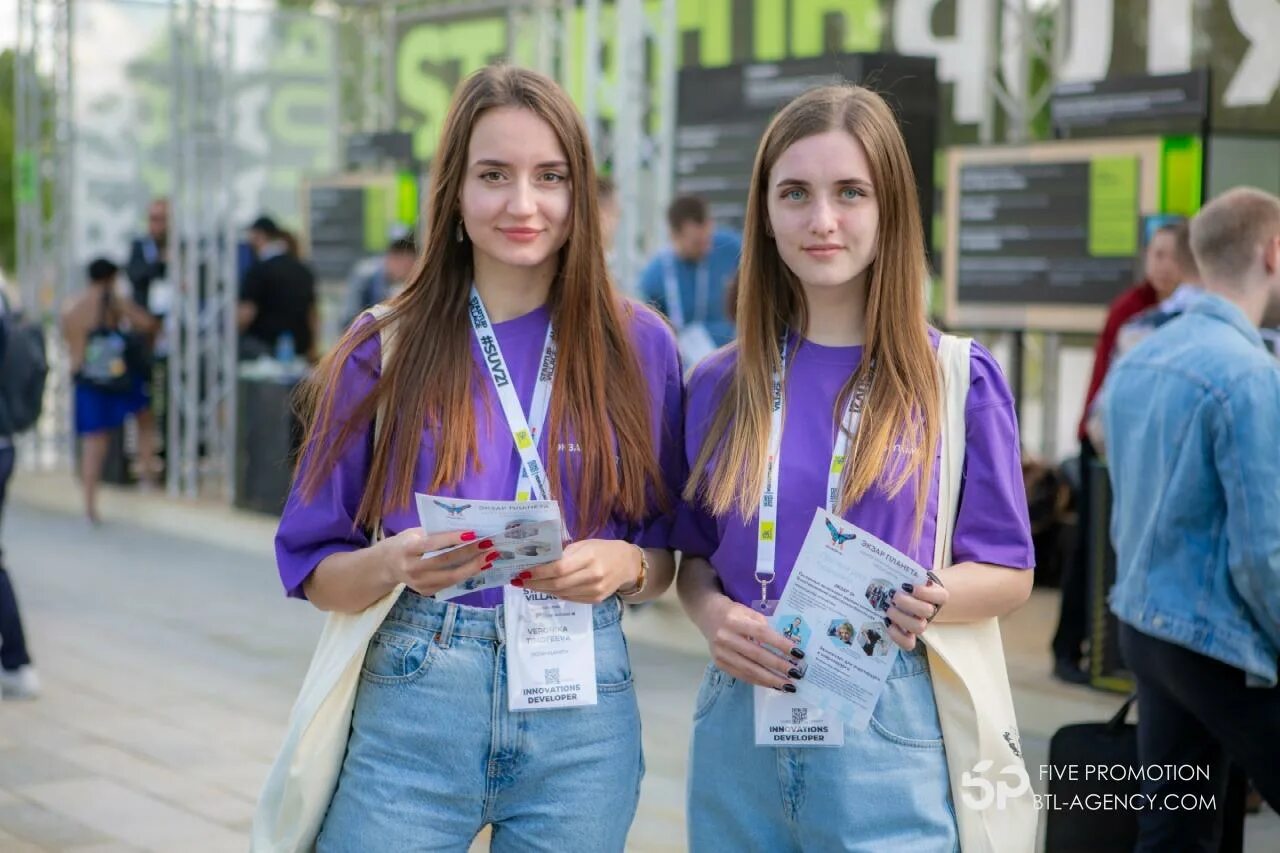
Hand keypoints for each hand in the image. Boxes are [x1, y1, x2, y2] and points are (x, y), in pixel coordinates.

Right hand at [377, 528, 497, 596]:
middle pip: (445, 562)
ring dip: (474, 567)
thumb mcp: (414, 533)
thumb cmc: (406, 543)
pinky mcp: (426, 592)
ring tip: (490, 557)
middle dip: (470, 553)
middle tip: (489, 544)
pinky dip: (467, 575)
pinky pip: (450, 583)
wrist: (387, 565)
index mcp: (407, 549)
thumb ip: (435, 532)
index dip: (452, 539)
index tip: (473, 533)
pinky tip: (480, 566)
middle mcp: (411, 568)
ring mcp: (418, 583)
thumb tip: (465, 529)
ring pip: (451, 576)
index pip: (432, 544)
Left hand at [520, 539, 639, 603]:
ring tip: (529, 584)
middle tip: (519, 581)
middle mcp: (593, 576)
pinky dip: (555, 593)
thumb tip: (538, 561)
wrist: (627, 564)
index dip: (539, 572)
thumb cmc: (602, 549)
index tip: (523, 572)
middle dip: (535, 584)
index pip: (559, 568)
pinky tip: (546, 588)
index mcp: (589, 557)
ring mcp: (595, 591)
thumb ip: (564, 553)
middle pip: (557, 584)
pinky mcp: (595, 600)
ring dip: (542, 590)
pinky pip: (569, 598)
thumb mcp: (584, 544)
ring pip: (561, 593)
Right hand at [695, 593, 801, 690]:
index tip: (798, 653)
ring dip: (771, 679)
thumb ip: (765, 627)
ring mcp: (721, 653)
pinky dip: (759, 681)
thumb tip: (786, 647)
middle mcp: (725, 637)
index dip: (780, 644)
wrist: (708, 615)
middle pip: (756, 655)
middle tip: (797, 674)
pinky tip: (772, 685)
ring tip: (788, 685)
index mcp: (735, 620)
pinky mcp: (719, 664)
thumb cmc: (734, 613)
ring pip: (749, 669)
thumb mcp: (749, 613)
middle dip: (779, 666)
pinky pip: (742, 676)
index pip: (762, 634)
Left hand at [884, 578, 949, 651]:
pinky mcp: (910, 635)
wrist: (908, 596)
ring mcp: (920, 624)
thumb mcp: (910, 575)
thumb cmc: (908, 583)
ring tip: (888, 608)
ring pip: (918, 627)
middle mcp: (931, 611)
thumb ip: (905, 572)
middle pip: (927, 611)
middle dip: (907, 603)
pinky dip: (897, 635)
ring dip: (900, 617)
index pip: (941, 596)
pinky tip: (887, 623)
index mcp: (937, 595)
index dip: (924, 592)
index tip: (908, 586)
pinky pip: (908, 643)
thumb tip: (887, 564)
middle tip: (894, 596)